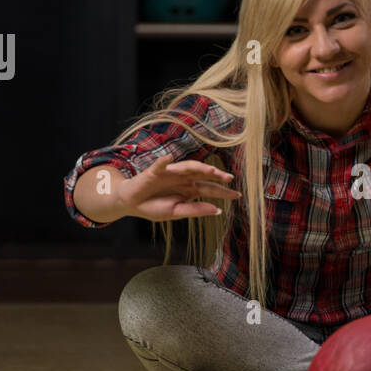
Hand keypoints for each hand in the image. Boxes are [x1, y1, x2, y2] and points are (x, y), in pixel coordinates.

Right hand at [117, 153, 240, 222]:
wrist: (132, 204)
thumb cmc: (154, 207)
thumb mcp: (177, 212)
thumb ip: (196, 210)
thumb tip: (217, 210)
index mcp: (190, 189)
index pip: (210, 189)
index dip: (223, 192)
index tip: (238, 195)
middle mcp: (183, 179)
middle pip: (203, 175)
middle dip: (216, 176)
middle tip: (229, 178)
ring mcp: (170, 173)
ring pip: (187, 167)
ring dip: (199, 167)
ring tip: (211, 170)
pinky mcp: (154, 172)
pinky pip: (160, 165)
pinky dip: (164, 162)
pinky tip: (169, 159)